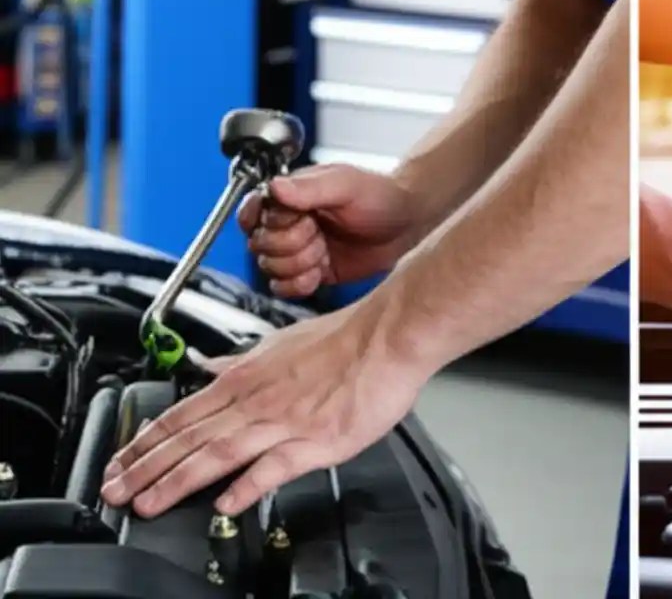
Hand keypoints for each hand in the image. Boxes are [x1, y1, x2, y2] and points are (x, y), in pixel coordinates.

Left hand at [99, 295, 431, 517]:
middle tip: (114, 492)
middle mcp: (256, 400)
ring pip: (217, 454)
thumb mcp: (279, 342)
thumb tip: (214, 367)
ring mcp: (284, 422)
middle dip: (144, 468)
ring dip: (177, 481)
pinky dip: (246, 485)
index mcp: (245, 377)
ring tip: (148, 504)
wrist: (389, 335)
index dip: (145, 442)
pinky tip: (225, 505)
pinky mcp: (316, 441)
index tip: (120, 462)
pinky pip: (274, 467)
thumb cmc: (345, 339)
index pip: (181, 414)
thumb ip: (243, 361)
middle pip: (188, 438)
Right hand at [239, 164, 422, 296]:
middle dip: (291, 245)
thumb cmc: (380, 196)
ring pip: (269, 268)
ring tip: (323, 252)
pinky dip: (298, 285)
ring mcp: (298, 249)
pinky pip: (283, 288)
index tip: (300, 220)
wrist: (407, 224)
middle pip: (259, 245)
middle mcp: (288, 222)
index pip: (253, 213)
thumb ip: (309, 188)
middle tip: (319, 235)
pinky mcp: (310, 272)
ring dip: (298, 264)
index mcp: (290, 196)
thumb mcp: (346, 184)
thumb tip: (274, 187)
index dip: (273, 223)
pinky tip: (319, 273)